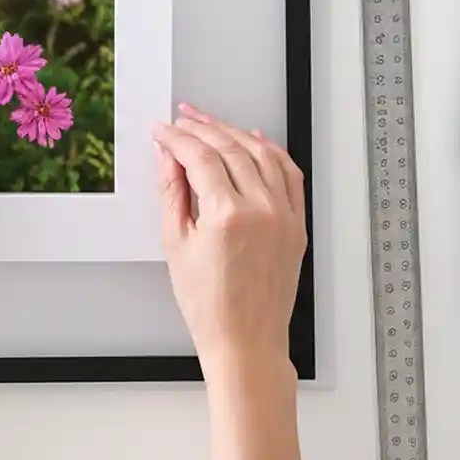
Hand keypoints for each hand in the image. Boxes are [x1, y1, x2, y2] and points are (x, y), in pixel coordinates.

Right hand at [151, 103, 306, 372]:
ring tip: (211, 124)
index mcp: (228, 216)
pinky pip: (289, 174)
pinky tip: (254, 139)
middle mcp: (262, 210)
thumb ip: (172, 193)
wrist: (246, 340)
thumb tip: (167, 158)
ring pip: (262, 154)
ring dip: (235, 132)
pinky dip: (271, 151)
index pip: (200, 157)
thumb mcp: (176, 244)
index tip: (163, 131)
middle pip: (231, 148)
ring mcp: (284, 215)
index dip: (177, 138)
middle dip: (203, 128)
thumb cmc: (210, 305)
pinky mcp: (296, 224)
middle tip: (182, 119)